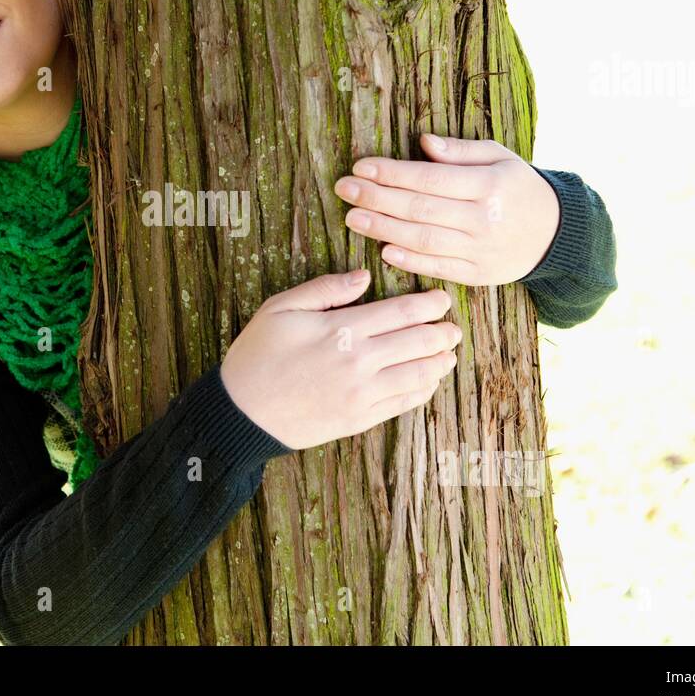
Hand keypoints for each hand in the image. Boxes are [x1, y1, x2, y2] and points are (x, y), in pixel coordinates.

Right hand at [219, 270, 461, 450]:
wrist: (242, 412)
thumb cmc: (258, 354)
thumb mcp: (280, 308)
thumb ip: (325, 288)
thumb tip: (365, 276)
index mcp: (342, 329)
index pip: (403, 312)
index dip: (430, 304)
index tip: (442, 299)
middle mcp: (360, 362)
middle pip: (420, 342)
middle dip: (443, 332)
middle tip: (453, 327)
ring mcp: (363, 394)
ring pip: (419, 374)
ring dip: (440, 362)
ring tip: (448, 353)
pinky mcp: (360, 419)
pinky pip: (404, 403)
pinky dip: (423, 389)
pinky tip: (428, 380)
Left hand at [332, 134, 559, 286]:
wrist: (557, 233)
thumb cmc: (519, 188)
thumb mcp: (500, 158)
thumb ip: (460, 151)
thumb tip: (422, 142)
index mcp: (489, 184)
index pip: (430, 178)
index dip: (392, 173)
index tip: (360, 166)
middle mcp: (484, 219)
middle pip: (420, 208)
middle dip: (377, 198)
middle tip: (344, 189)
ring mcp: (481, 250)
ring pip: (424, 239)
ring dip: (383, 229)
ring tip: (352, 217)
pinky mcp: (478, 275)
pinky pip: (438, 268)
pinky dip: (410, 260)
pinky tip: (383, 249)